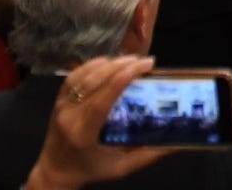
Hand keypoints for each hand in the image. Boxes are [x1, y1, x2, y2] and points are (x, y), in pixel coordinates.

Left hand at [24, 54, 174, 189]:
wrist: (54, 172)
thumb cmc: (90, 170)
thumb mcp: (120, 169)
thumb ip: (147, 155)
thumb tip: (177, 143)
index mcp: (83, 134)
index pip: (102, 100)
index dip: (123, 78)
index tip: (145, 66)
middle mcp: (69, 116)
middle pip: (95, 82)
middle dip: (121, 66)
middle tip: (145, 61)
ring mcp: (61, 106)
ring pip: (84, 75)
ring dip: (109, 63)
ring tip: (131, 60)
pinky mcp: (58, 100)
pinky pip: (74, 75)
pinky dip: (92, 65)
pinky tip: (109, 62)